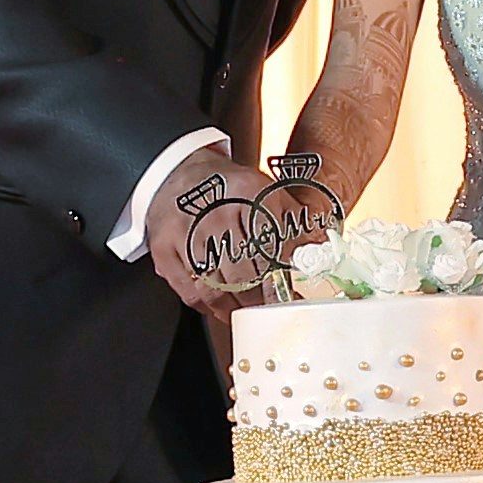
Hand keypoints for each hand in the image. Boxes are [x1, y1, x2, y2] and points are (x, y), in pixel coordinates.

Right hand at [152, 146, 282, 314]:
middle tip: (269, 307)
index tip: (289, 297)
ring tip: (248, 311)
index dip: (281, 280)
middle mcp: (215, 212)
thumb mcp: (265, 190)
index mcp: (247, 193)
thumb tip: (318, 250)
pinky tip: (220, 305)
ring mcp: (185, 233)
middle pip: (243, 274)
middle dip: (259, 298)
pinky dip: (208, 306)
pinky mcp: (164, 250)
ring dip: (235, 307)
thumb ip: (293, 220)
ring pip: (215, 289)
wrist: (178, 171)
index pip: (270, 249)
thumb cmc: (226, 188)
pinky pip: (189, 293)